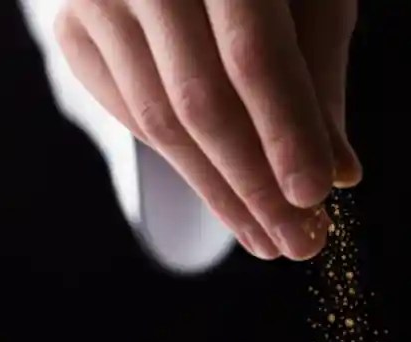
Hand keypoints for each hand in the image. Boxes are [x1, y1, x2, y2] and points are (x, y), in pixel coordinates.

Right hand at [54, 0, 361, 259]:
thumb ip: (319, 76)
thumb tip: (337, 173)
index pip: (251, 53)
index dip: (285, 130)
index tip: (316, 195)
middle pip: (199, 99)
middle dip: (255, 184)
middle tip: (300, 242)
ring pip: (161, 120)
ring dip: (222, 193)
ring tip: (270, 239)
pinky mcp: (73, 31)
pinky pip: (134, 116)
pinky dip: (187, 166)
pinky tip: (230, 202)